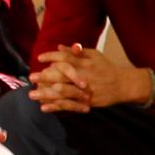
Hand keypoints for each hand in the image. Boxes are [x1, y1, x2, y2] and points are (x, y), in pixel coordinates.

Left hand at [30, 45, 144, 113]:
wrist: (123, 85)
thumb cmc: (106, 68)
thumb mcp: (94, 55)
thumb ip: (76, 53)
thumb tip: (59, 47)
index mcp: (85, 63)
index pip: (66, 58)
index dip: (52, 56)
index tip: (40, 58)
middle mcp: (84, 77)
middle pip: (62, 76)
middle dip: (45, 77)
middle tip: (32, 78)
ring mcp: (85, 91)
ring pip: (63, 93)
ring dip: (47, 94)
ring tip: (32, 95)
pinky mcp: (86, 102)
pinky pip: (69, 105)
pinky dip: (56, 107)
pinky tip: (44, 107)